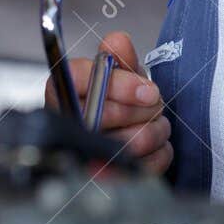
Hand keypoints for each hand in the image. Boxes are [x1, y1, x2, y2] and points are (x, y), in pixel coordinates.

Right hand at [47, 31, 171, 174]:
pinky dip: (161, 151)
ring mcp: (85, 156)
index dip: (119, 84)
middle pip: (108, 114)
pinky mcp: (108, 180)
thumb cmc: (114, 101)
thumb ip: (117, 55)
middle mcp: (68, 124)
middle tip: (152, 101)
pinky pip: (147, 165)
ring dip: (156, 128)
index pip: (81, 81)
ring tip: (153, 120)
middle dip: (143, 107)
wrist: (121, 134)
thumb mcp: (117, 72)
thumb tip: (117, 43)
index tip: (146, 88)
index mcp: (63, 90)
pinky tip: (153, 143)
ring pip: (133, 142)